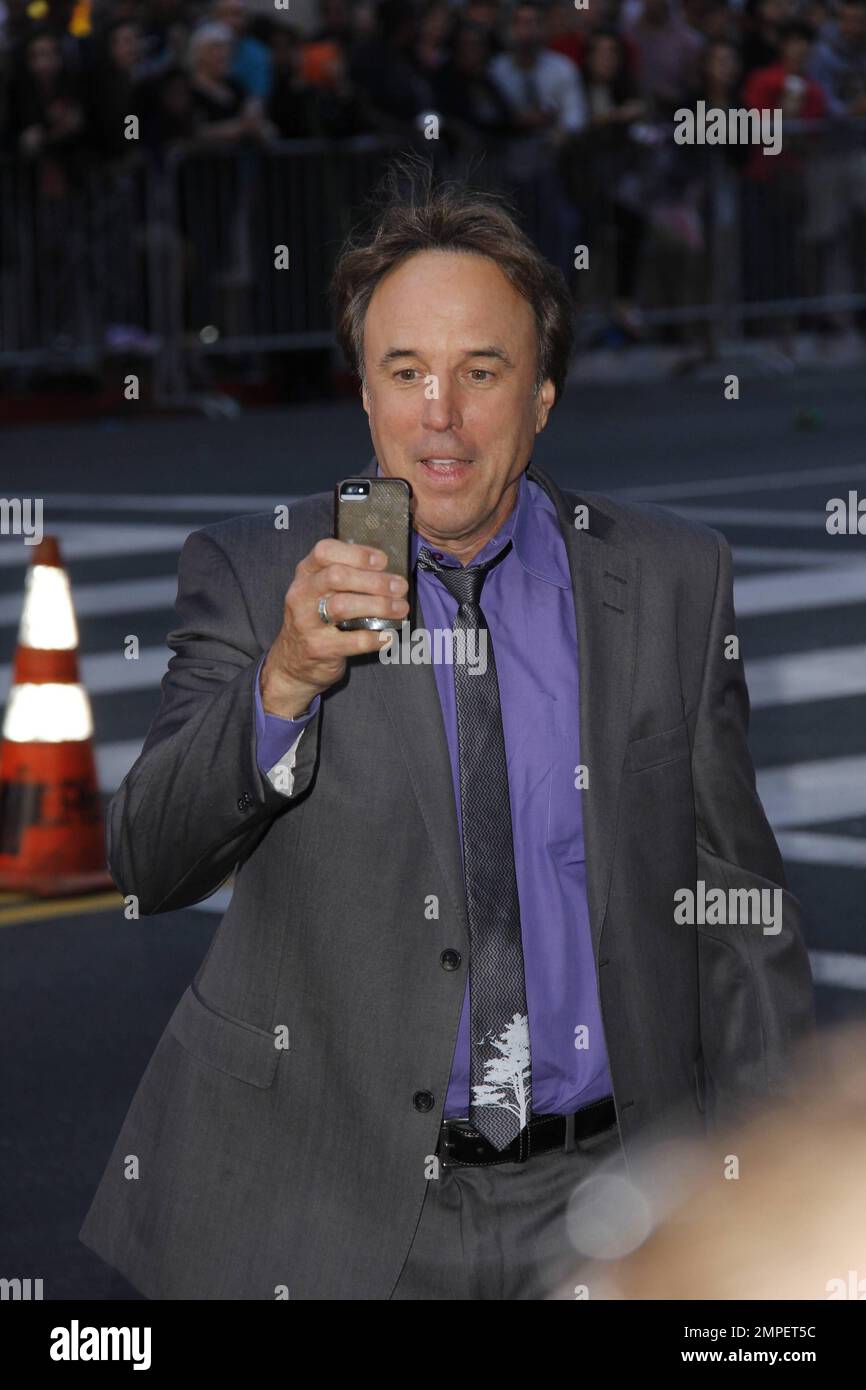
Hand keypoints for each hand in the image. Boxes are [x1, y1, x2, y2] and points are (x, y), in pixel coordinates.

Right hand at [260, 538, 409, 717]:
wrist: (293, 664)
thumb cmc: (316, 621)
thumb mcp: (320, 592)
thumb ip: (346, 579)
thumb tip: (387, 573)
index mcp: (305, 574)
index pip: (325, 552)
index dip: (356, 553)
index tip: (382, 561)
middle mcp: (301, 595)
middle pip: (337, 576)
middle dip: (374, 580)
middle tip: (400, 587)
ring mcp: (307, 622)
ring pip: (343, 606)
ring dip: (378, 605)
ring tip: (400, 609)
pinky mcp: (318, 648)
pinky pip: (352, 641)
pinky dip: (375, 637)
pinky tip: (389, 636)